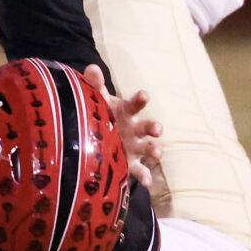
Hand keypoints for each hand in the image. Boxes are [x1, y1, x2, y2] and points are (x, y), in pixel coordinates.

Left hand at [83, 64, 159, 189]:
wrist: (102, 135)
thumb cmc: (103, 114)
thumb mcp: (98, 100)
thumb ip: (95, 85)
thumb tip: (92, 67)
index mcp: (125, 112)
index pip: (134, 104)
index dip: (139, 99)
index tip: (144, 95)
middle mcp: (134, 129)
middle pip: (147, 126)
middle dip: (154, 127)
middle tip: (158, 129)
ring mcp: (135, 147)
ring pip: (149, 147)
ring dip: (155, 149)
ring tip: (158, 153)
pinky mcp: (131, 164)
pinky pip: (141, 171)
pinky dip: (145, 176)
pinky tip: (148, 183)